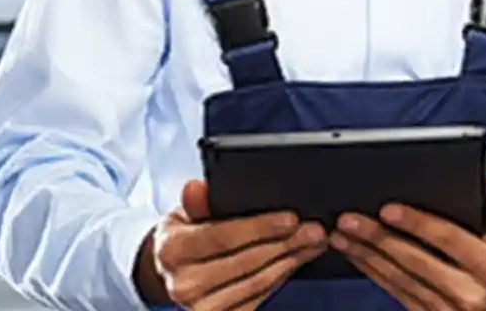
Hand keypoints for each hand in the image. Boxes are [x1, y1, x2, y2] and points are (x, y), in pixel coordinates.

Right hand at [134, 180, 327, 309]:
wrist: (175, 273)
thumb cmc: (187, 238)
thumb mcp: (186, 215)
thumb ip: (196, 203)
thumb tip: (195, 186)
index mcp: (172, 251)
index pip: (222, 237)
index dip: (260, 227)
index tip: (291, 218)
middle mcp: (183, 284)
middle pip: (246, 262)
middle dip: (286, 243)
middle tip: (314, 230)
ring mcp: (202, 307)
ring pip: (258, 282)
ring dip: (290, 260)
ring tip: (312, 242)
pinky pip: (260, 298)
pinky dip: (281, 276)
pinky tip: (296, 259)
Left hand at [331, 179, 485, 310]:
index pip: (448, 240)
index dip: (416, 223)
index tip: (387, 209)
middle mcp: (472, 297)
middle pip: (415, 262)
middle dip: (377, 239)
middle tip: (348, 219)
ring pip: (400, 280)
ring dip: (366, 257)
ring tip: (341, 234)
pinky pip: (397, 293)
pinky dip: (374, 272)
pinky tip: (357, 255)